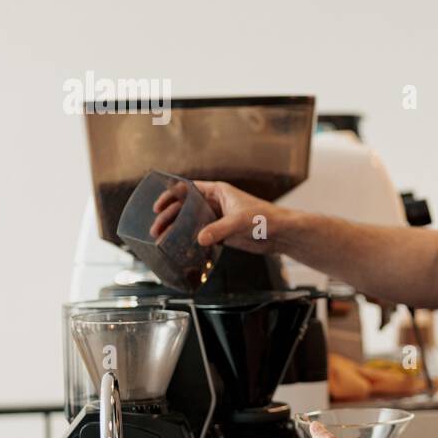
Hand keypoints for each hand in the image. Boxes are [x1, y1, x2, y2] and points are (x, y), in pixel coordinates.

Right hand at [152, 180, 286, 255]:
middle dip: (169, 217)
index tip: (158, 206)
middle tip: (156, 229)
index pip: (187, 189)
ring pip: (190, 222)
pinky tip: (179, 248)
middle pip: (184, 207)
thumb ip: (219, 230)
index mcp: (218, 191)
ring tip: (161, 239)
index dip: (170, 196)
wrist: (281, 234)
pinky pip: (200, 235)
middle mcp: (215, 203)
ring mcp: (217, 218)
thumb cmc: (266, 218)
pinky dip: (189, 240)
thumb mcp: (240, 222)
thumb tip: (200, 239)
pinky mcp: (221, 233)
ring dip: (176, 230)